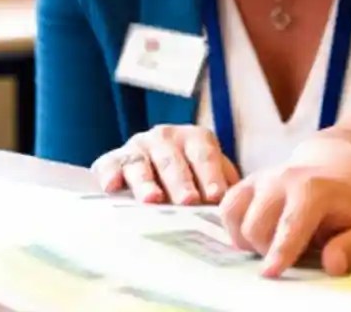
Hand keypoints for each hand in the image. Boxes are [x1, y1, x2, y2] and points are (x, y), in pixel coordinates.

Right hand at [91, 125, 239, 204]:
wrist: (152, 177)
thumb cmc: (193, 182)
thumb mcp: (213, 180)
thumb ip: (226, 191)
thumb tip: (241, 214)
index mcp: (195, 139)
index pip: (204, 155)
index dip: (211, 174)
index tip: (216, 196)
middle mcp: (165, 137)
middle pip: (173, 160)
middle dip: (181, 181)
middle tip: (188, 201)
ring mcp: (137, 147)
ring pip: (141, 163)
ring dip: (146, 182)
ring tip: (152, 200)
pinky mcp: (112, 161)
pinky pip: (109, 166)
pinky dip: (110, 174)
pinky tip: (112, 186)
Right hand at [220, 165, 350, 277]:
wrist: (337, 163)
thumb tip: (331, 266)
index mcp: (313, 190)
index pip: (291, 225)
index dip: (279, 251)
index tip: (270, 273)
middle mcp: (282, 179)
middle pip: (256, 226)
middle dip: (266, 250)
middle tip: (289, 253)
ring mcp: (261, 178)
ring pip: (236, 217)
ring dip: (248, 239)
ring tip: (272, 242)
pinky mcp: (247, 181)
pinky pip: (228, 208)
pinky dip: (236, 227)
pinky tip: (257, 232)